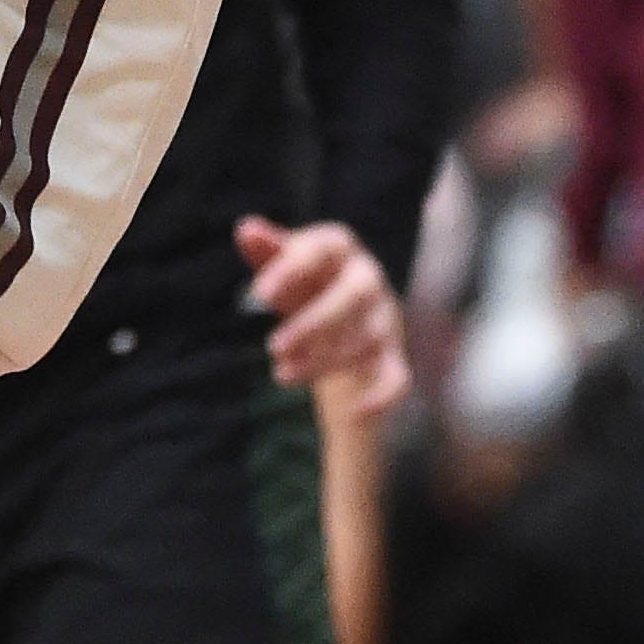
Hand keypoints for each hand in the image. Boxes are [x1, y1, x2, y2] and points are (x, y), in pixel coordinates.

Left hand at [237, 216, 411, 415]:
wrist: (342, 314)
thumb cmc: (305, 283)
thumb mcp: (283, 265)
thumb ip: (268, 249)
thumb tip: (246, 230)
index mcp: (340, 247)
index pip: (320, 251)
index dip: (291, 270)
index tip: (259, 293)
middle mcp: (369, 280)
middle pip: (352, 298)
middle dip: (313, 324)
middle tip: (273, 346)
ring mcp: (385, 319)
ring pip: (364, 341)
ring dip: (323, 361)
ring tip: (282, 374)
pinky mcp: (394, 356)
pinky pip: (397, 377)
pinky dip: (382, 396)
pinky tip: (355, 413)